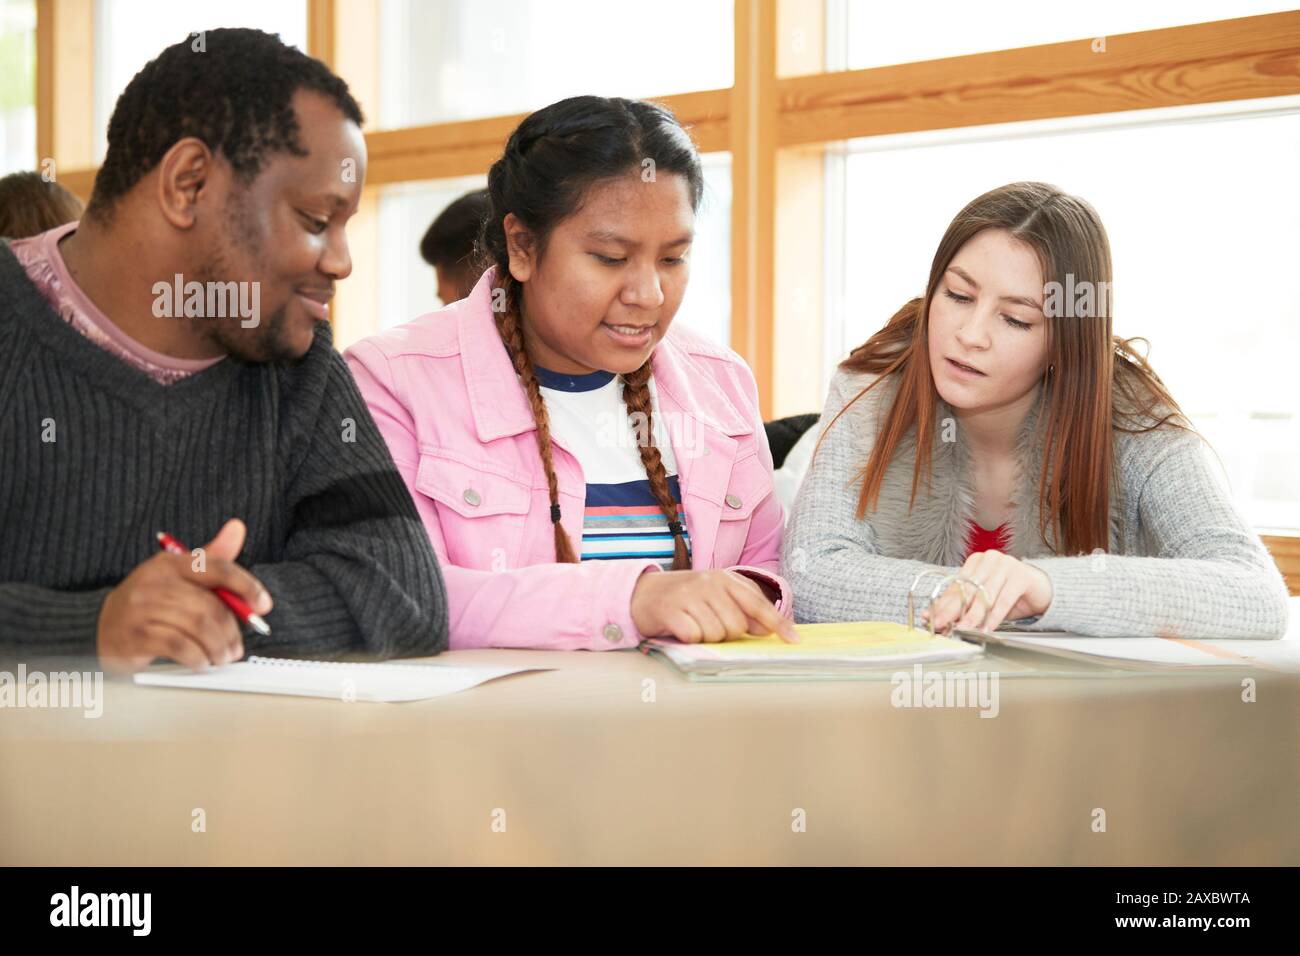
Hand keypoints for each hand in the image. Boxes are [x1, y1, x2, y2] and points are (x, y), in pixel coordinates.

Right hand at [96, 518, 272, 673]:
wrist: (99, 625)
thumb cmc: (148, 601)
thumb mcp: (178, 575)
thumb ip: (212, 558)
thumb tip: (237, 528)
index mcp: (171, 562)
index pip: (217, 568)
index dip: (246, 587)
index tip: (263, 605)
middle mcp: (155, 581)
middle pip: (210, 605)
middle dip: (231, 630)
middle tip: (237, 647)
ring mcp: (142, 608)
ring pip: (197, 626)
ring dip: (217, 647)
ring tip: (223, 657)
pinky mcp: (135, 634)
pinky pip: (178, 646)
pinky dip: (197, 657)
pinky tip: (202, 662)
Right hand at [631, 569, 798, 643]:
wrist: (642, 593)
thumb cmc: (686, 597)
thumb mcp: (715, 595)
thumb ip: (742, 608)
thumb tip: (767, 630)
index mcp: (724, 578)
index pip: (757, 603)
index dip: (777, 623)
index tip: (793, 640)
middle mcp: (708, 582)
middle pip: (736, 626)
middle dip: (727, 634)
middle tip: (710, 626)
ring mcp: (688, 595)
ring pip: (716, 634)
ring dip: (706, 638)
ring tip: (694, 625)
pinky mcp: (670, 610)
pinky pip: (693, 636)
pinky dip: (689, 639)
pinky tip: (681, 629)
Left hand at [921, 549, 1051, 634]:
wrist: (1039, 588)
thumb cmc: (1008, 593)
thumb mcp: (983, 598)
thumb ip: (963, 605)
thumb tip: (937, 618)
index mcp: (975, 561)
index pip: (955, 586)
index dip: (943, 604)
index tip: (931, 618)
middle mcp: (989, 559)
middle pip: (967, 590)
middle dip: (953, 611)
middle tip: (942, 625)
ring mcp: (1006, 565)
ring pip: (984, 596)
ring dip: (973, 617)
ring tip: (964, 630)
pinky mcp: (1021, 576)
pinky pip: (1003, 601)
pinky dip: (994, 617)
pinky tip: (987, 628)